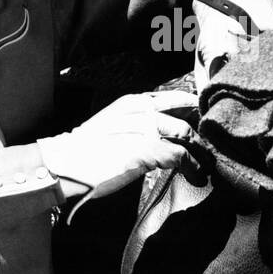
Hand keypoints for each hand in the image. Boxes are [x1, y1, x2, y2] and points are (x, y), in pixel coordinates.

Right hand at [38, 90, 194, 202]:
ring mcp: (145, 128)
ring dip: (199, 151)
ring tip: (203, 164)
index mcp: (133, 102)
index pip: (174, 98)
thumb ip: (135, 123)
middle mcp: (142, 110)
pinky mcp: (147, 149)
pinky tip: (194, 175)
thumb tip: (159, 133)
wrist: (65, 163)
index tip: (200, 125)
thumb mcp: (111, 125)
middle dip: (200, 129)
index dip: (192, 111)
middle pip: (185, 113)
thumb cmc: (84, 150)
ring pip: (186, 133)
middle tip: (207, 146)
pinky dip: (191, 167)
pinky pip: (181, 156)